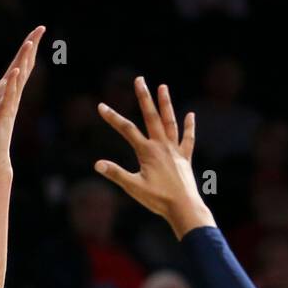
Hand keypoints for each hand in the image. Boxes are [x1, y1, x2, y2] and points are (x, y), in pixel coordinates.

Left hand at [0, 25, 44, 171]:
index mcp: (4, 94)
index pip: (17, 67)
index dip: (24, 51)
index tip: (34, 35)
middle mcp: (10, 96)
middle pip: (23, 67)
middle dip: (30, 48)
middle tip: (40, 28)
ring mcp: (8, 106)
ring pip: (18, 78)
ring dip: (24, 61)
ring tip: (30, 43)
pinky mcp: (3, 116)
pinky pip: (8, 97)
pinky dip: (12, 85)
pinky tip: (16, 72)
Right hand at [95, 77, 213, 237]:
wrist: (183, 207)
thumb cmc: (158, 199)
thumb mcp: (133, 187)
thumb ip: (116, 174)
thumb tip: (97, 164)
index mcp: (147, 151)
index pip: (126, 130)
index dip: (112, 118)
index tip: (101, 106)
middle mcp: (162, 146)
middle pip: (151, 117)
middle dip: (143, 97)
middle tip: (139, 79)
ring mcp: (175, 150)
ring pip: (170, 122)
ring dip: (165, 104)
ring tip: (162, 87)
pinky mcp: (185, 159)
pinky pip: (187, 139)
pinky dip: (189, 127)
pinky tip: (190, 115)